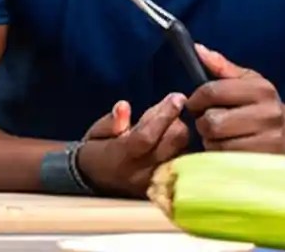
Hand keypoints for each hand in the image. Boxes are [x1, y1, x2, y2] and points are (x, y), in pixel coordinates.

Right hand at [73, 93, 189, 197]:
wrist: (98, 184)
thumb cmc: (99, 152)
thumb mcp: (96, 133)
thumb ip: (111, 122)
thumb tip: (123, 107)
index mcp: (119, 159)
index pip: (146, 136)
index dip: (163, 115)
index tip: (177, 97)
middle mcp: (140, 174)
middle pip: (172, 142)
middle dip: (175, 121)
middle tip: (168, 111)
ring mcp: (157, 182)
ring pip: (184, 150)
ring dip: (180, 134)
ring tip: (166, 128)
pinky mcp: (168, 186)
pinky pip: (188, 162)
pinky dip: (184, 147)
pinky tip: (173, 140)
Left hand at [185, 44, 284, 155]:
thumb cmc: (260, 106)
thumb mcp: (246, 82)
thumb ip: (221, 67)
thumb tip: (198, 49)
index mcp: (262, 89)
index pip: (214, 91)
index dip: (196, 98)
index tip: (194, 103)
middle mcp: (268, 114)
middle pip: (213, 121)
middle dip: (203, 122)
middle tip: (207, 121)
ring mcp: (267, 140)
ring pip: (217, 143)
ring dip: (210, 140)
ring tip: (218, 135)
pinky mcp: (262, 161)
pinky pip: (226, 159)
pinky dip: (218, 155)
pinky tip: (226, 147)